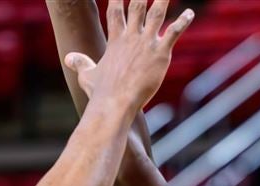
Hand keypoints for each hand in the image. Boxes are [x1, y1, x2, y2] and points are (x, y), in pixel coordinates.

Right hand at [65, 0, 193, 111]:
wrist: (115, 101)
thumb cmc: (100, 92)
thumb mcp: (87, 75)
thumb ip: (81, 63)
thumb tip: (69, 58)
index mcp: (116, 40)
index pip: (115, 12)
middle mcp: (131, 37)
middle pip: (137, 6)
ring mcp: (146, 43)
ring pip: (156, 13)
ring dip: (163, 0)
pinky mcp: (160, 53)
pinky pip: (174, 32)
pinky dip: (183, 22)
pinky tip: (190, 13)